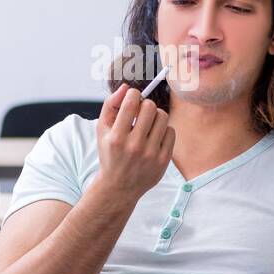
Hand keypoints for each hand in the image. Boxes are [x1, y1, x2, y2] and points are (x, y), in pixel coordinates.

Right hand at [95, 83, 174, 203]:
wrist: (119, 186)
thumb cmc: (110, 153)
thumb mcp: (102, 130)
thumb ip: (110, 105)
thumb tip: (127, 87)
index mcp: (116, 137)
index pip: (132, 101)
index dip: (133, 95)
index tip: (132, 100)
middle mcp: (134, 146)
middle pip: (150, 107)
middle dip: (144, 105)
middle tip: (139, 113)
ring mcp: (150, 154)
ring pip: (163, 117)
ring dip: (155, 116)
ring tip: (147, 125)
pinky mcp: (163, 160)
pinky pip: (171, 132)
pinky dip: (163, 131)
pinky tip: (154, 137)